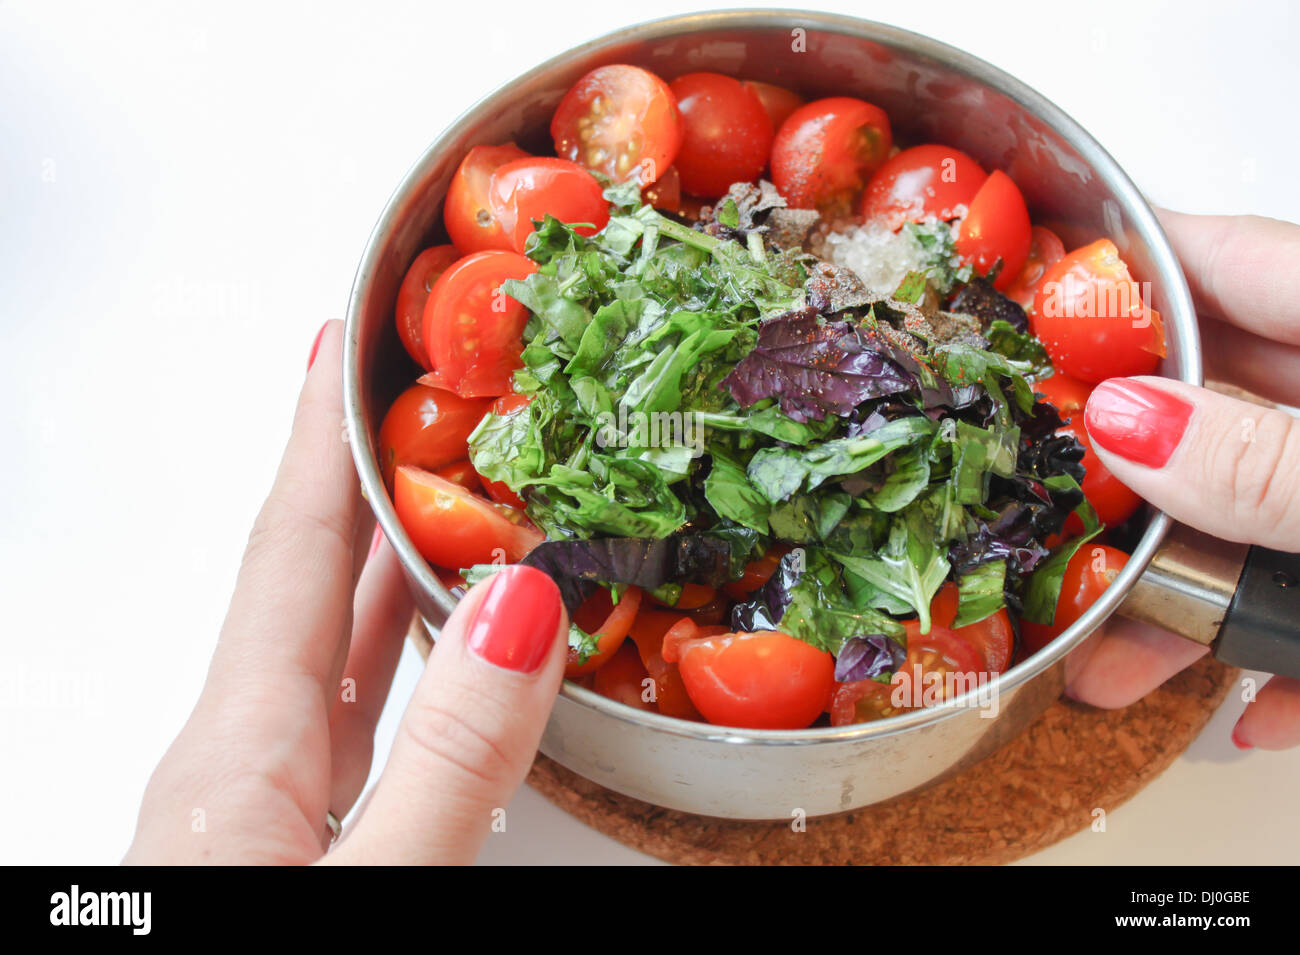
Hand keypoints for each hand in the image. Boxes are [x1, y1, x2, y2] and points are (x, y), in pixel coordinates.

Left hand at [124, 321, 568, 864]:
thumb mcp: (374, 884)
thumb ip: (449, 761)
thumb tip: (521, 609)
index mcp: (237, 756)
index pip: (291, 552)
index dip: (320, 439)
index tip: (343, 341)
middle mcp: (235, 766)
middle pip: (307, 583)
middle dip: (361, 477)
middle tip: (417, 391)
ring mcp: (255, 811)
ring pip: (333, 652)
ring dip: (390, 566)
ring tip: (454, 495)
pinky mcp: (288, 852)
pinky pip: (352, 716)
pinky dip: (405, 661)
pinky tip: (452, 653)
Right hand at [1064, 210, 1299, 750]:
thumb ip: (1269, 466)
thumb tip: (1125, 425)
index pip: (1226, 261)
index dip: (1117, 260)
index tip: (1016, 281)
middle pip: (1214, 409)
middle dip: (1117, 477)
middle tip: (1030, 507)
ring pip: (1250, 518)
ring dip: (1184, 598)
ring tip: (1112, 660)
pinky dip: (1276, 654)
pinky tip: (1254, 707)